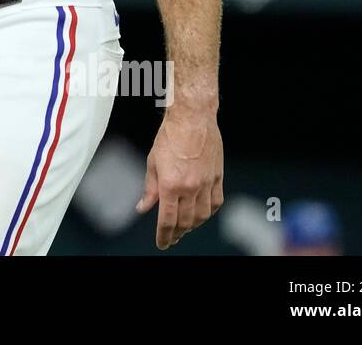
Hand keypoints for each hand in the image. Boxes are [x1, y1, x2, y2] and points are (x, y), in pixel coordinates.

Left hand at [136, 106, 223, 249]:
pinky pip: (216, 202)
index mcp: (171, 185)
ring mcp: (207, 183)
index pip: (167, 220)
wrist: (192, 118)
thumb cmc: (170, 136)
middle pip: (185, 221)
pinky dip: (208, 212)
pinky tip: (202, 213)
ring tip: (185, 228)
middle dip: (177, 233)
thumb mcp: (152, 162)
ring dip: (193, 225)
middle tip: (172, 238)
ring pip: (202, 215)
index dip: (164, 235)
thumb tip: (143, 207)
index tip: (162, 243)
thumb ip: (149, 189)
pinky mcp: (218, 177)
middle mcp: (190, 187)